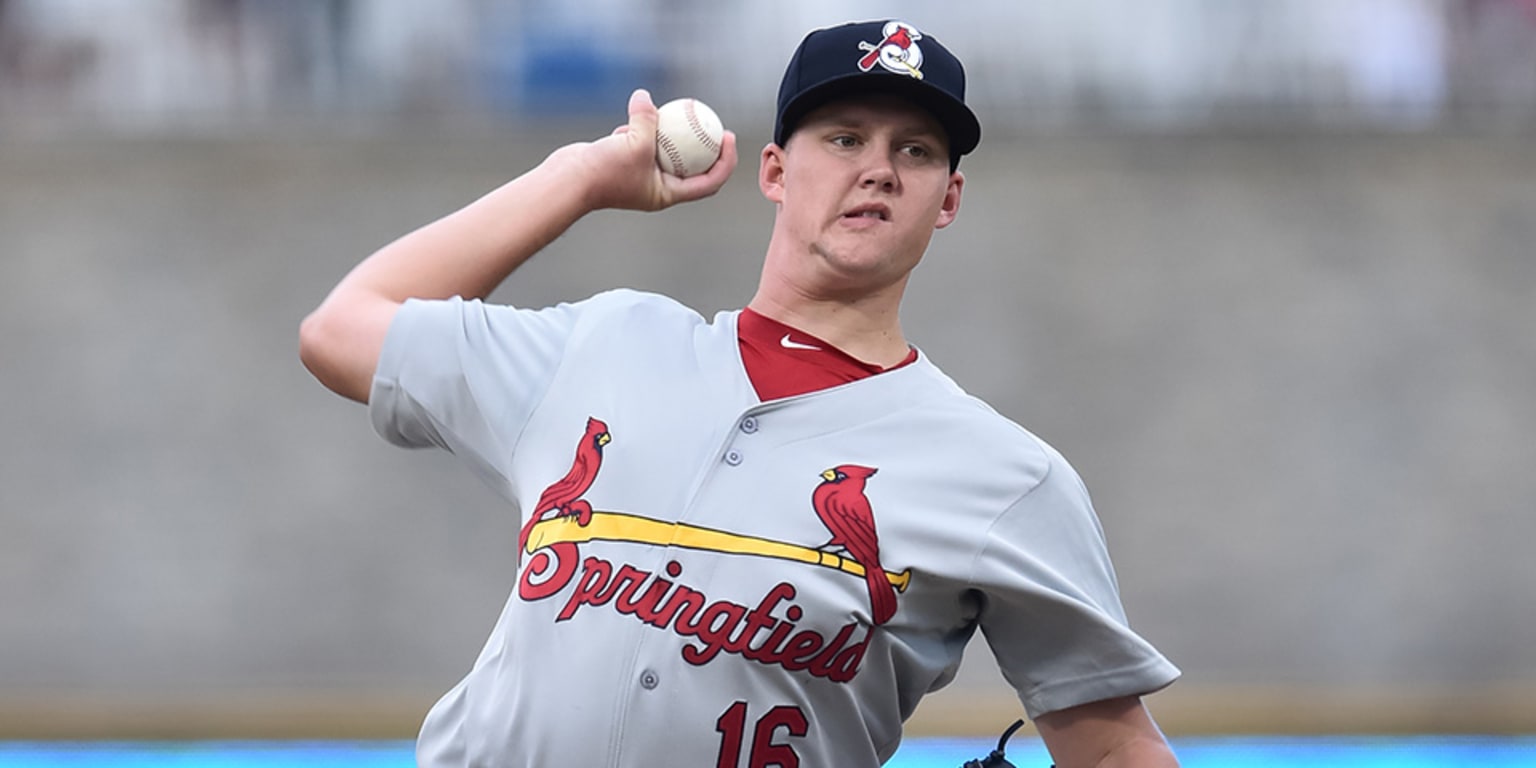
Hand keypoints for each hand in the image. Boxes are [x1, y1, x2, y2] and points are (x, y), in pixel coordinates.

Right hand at [552, 89, 738, 212]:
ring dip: (669, 132)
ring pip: (664, 150)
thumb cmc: (603, 170)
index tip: (728, 136)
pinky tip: (634, 116)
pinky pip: (640, 142)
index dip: (725, 161)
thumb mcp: (633, 142)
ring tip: (675, 111)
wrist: (567, 181)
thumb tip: (645, 96)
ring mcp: (639, 175)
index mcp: (667, 195)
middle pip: (692, 166)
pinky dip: (640, 128)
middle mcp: (656, 188)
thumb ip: (645, 118)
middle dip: (706, 146)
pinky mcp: (623, 162)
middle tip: (714, 121)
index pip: (709, 182)